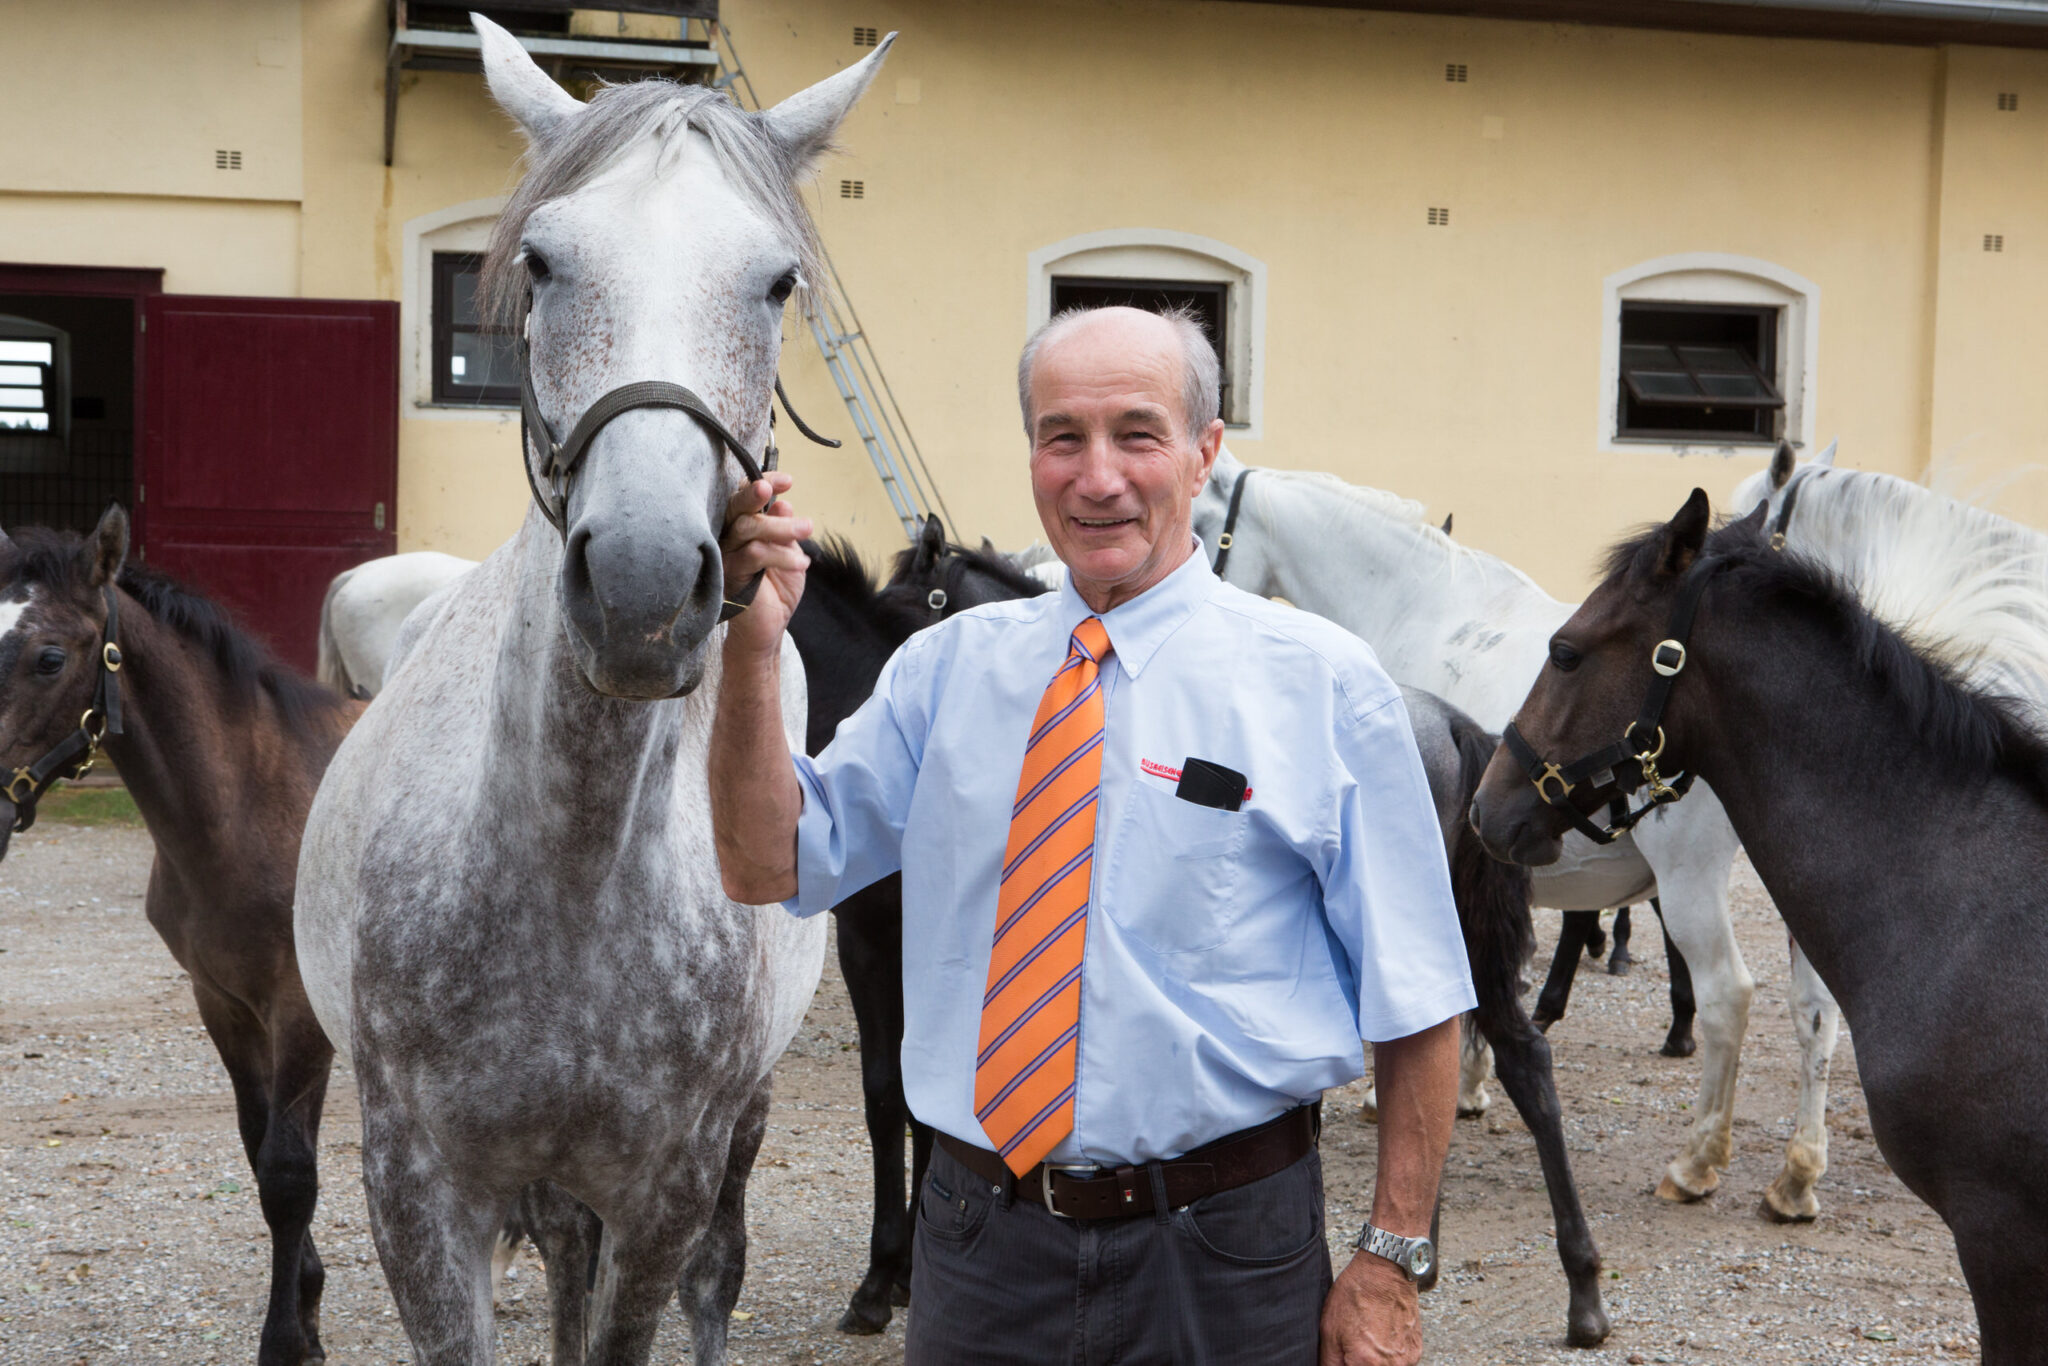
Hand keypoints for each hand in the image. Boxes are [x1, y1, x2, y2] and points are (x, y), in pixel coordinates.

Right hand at [720, 471, 811, 658]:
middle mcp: (729, 538)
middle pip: (737, 507)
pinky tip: (802, 564)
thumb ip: (784, 529)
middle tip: (774, 489)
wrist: (768, 629)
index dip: (764, 483)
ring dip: (781, 527)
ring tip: (807, 530)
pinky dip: (781, 555)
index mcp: (744, 528)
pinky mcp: (728, 575)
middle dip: (755, 493)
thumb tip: (783, 503)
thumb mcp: (788, 553)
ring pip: (748, 528)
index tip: (787, 480)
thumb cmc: (776, 589)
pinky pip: (753, 555)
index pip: (746, 498)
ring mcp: (726, 555)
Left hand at [1319, 1251, 1422, 1365]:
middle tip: (1351, 1349)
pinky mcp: (1416, 1351)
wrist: (1386, 1271)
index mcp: (1367, 1363)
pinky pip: (1399, 1364)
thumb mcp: (1329, 1330)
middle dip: (1356, 1364)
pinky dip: (1387, 1358)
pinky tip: (1378, 1338)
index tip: (1341, 1357)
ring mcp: (1407, 1360)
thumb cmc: (1356, 1294)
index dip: (1344, 1365)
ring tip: (1365, 1341)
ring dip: (1372, 1363)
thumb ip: (1329, 1363)